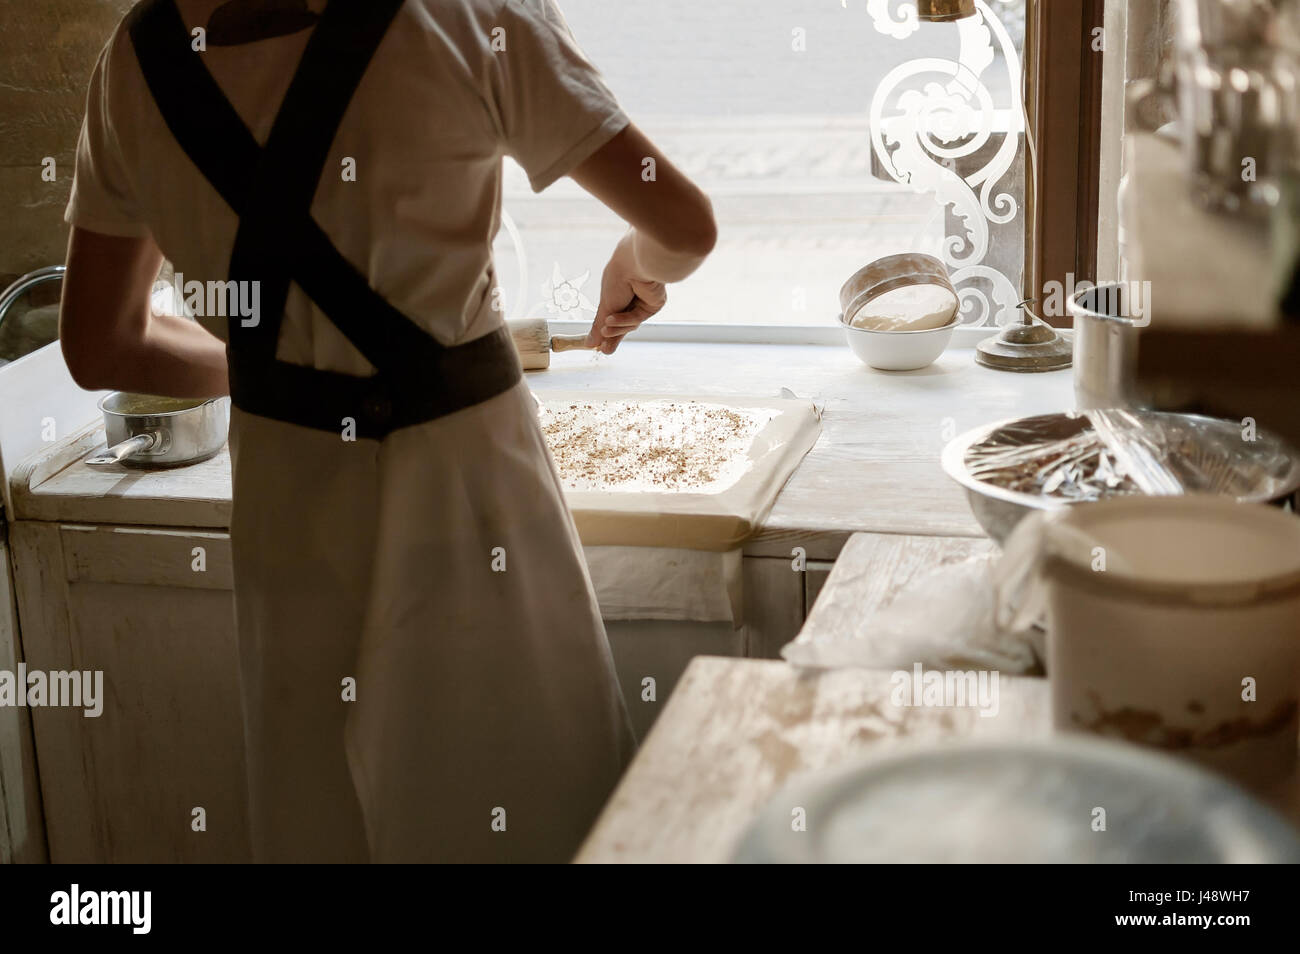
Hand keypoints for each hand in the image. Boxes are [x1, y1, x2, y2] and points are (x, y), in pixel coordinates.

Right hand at [586, 233, 666, 354]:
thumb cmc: (617, 278)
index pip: (613, 317)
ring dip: (617, 327)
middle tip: (604, 350)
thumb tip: (589, 344)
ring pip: (631, 323)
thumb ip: (598, 326)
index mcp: (619, 292)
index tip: (598, 346)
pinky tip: (613, 319)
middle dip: (614, 336)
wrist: (633, 264)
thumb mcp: (604, 305)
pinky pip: (638, 317)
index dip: (607, 331)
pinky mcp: (655, 304)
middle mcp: (632, 296)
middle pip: (624, 324)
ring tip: (605, 329)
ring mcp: (644, 301)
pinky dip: (626, 320)